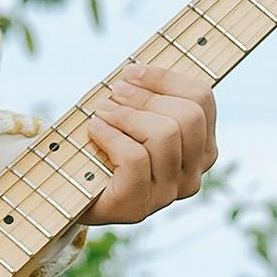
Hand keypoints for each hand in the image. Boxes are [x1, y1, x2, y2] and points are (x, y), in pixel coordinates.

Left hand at [84, 58, 216, 227]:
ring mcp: (168, 194)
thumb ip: (146, 95)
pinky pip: (135, 157)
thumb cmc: (105, 148)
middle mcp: (192, 173)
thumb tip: (137, 70)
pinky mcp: (139, 206)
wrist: (75, 194)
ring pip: (164, 134)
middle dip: (145, 97)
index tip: (131, 72)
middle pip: (188, 115)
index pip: (201, 98)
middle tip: (115, 92)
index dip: (165, 77)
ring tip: (102, 111)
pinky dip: (111, 136)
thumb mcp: (133, 117)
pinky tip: (94, 130)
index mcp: (201, 147)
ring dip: (126, 115)